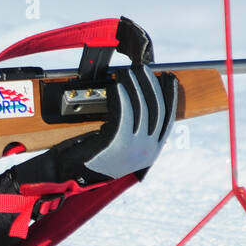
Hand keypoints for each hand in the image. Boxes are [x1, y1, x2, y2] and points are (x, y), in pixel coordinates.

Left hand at [15, 18, 178, 185]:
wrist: (74, 176)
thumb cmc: (93, 157)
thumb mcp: (122, 144)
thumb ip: (135, 128)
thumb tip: (139, 98)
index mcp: (152, 150)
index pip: (168, 117)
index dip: (170, 95)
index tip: (167, 77)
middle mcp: (148, 150)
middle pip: (157, 110)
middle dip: (150, 85)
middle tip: (142, 69)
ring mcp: (135, 148)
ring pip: (142, 109)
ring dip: (135, 86)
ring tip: (128, 73)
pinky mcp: (118, 144)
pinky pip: (124, 115)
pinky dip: (122, 98)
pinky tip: (118, 86)